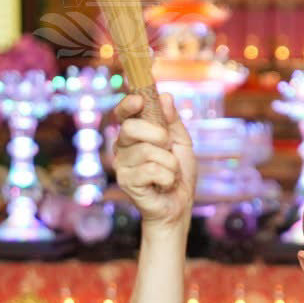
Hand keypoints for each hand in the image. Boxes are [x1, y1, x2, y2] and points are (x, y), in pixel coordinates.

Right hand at [112, 90, 194, 232]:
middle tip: (168, 146)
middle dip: (157, 134)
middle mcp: (123, 148)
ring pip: (147, 151)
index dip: (128, 104)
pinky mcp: (126, 182)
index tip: (140, 100)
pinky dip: (167, 177)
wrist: (179, 205)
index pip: (123, 113)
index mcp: (134, 135)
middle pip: (130, 128)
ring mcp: (122, 165)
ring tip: (170, 172)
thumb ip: (173, 121)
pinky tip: (165, 184)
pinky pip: (151, 170)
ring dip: (169, 163)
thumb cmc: (178, 173)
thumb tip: (165, 97)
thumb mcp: (181, 143)